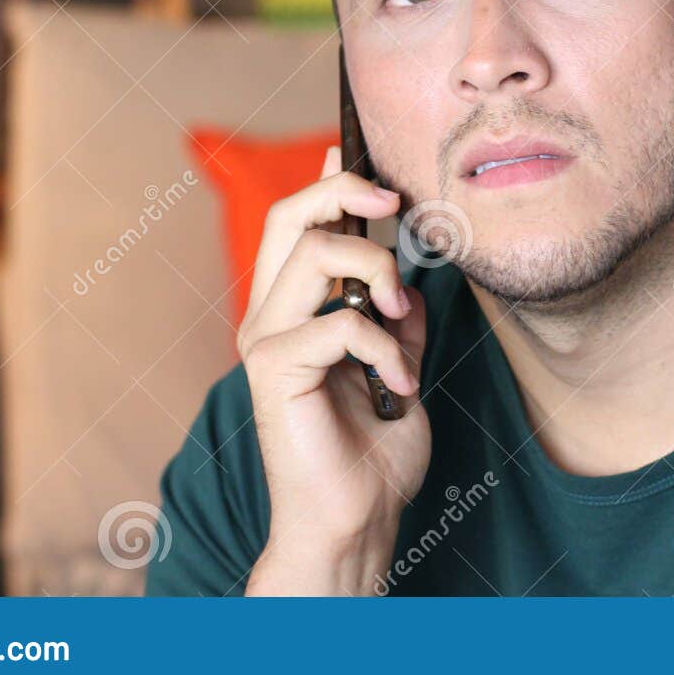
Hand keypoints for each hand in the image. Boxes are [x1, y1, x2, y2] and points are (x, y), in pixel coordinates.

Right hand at [241, 146, 430, 595]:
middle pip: (292, 214)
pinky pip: (342, 322)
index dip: (329, 178)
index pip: (297, 220)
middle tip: (396, 204)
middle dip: (347, 192)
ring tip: (404, 319)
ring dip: (380, 274)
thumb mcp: (400, 361)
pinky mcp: (274, 369)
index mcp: (292, 308)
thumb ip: (396, 314)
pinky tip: (399, 389)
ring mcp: (266, 340)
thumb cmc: (374, 450)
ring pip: (318, 253)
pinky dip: (386, 349)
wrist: (358, 518)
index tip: (363, 156)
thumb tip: (407, 274)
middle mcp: (268, 314)